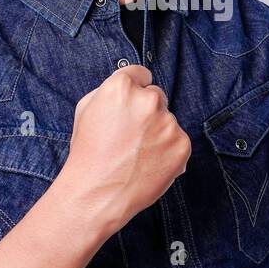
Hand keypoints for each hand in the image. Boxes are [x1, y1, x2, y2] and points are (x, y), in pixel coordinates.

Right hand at [59, 65, 190, 234]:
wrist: (97, 194)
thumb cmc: (87, 153)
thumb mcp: (86, 109)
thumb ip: (110, 90)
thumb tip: (132, 85)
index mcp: (122, 87)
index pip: (141, 73)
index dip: (134, 89)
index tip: (131, 104)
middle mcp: (149, 100)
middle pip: (156, 95)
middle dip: (146, 111)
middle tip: (130, 135)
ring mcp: (168, 123)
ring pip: (167, 120)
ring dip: (157, 132)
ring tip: (136, 154)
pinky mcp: (182, 145)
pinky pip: (178, 140)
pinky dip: (167, 150)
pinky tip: (148, 163)